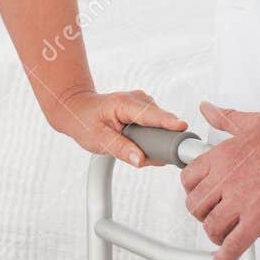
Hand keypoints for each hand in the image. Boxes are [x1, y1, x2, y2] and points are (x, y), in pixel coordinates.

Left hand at [47, 87, 187, 168]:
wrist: (77, 108)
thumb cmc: (84, 121)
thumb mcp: (98, 139)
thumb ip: (120, 149)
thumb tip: (141, 160)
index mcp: (124, 103)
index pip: (151, 114)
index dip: (167, 122)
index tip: (182, 128)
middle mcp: (137, 99)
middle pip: (160, 121)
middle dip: (159, 140)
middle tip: (145, 154)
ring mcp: (143, 103)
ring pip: (160, 125)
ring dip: (153, 140)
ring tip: (133, 146)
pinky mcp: (145, 109)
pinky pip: (156, 125)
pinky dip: (150, 137)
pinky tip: (136, 142)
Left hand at [180, 100, 259, 259]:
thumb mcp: (250, 122)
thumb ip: (225, 118)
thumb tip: (208, 109)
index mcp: (220, 157)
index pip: (189, 178)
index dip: (192, 189)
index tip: (199, 193)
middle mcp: (225, 181)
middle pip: (196, 206)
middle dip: (202, 212)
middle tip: (212, 214)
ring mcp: (240, 203)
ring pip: (212, 226)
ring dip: (214, 233)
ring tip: (222, 234)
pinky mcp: (258, 221)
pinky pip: (234, 244)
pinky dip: (225, 256)